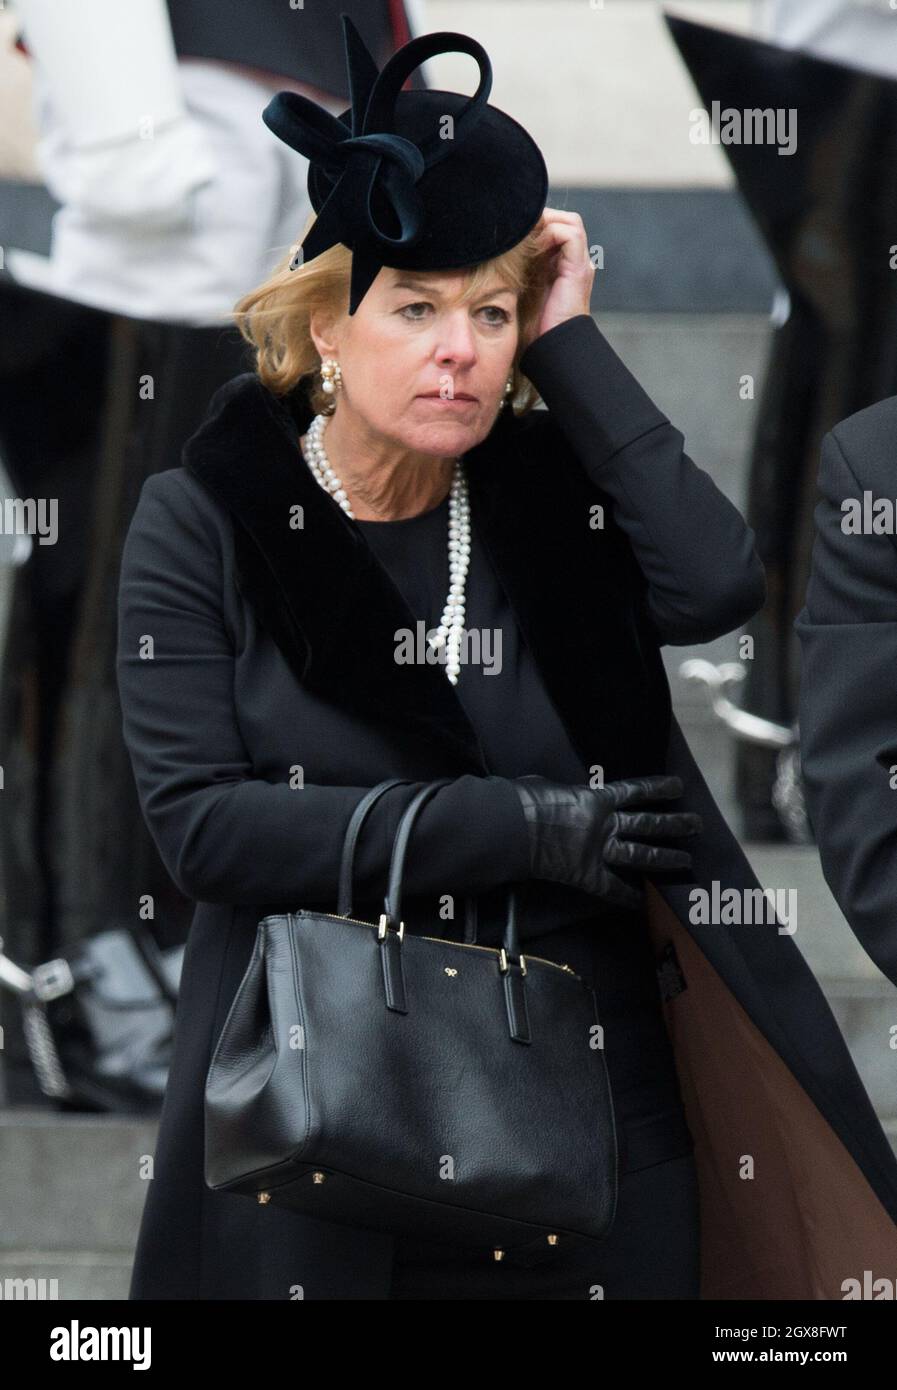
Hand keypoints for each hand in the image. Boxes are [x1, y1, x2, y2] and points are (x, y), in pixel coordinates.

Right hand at [511, 773, 701, 911]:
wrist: (511, 828)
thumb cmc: (524, 801)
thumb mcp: (547, 785)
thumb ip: (562, 791)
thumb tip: (552, 792)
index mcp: (596, 798)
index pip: (636, 790)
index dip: (659, 788)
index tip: (679, 787)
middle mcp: (604, 823)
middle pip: (648, 824)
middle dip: (675, 824)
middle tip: (696, 825)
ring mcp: (598, 850)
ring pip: (640, 854)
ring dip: (666, 858)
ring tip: (686, 861)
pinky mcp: (587, 875)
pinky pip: (614, 888)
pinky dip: (630, 897)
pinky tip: (645, 903)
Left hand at [521, 207, 595, 351]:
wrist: (551, 347)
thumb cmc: (533, 326)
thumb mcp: (521, 290)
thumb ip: (517, 269)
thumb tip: (493, 250)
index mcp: (561, 265)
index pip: (552, 227)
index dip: (532, 224)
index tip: (510, 232)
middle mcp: (573, 261)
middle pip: (563, 220)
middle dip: (539, 220)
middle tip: (515, 230)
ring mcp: (579, 264)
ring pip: (570, 222)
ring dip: (546, 223)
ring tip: (525, 237)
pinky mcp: (579, 268)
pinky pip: (570, 234)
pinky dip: (551, 233)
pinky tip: (533, 248)